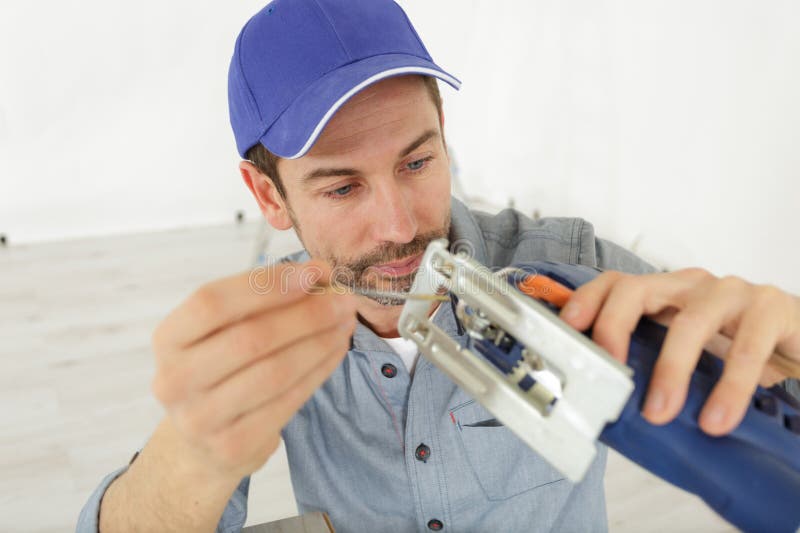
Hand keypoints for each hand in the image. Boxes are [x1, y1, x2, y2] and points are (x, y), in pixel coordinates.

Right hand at [150, 261, 356, 479]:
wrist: (201, 444)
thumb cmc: (221, 370)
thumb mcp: (224, 332)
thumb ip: (262, 301)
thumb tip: (320, 275)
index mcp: (168, 340)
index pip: (213, 302)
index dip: (268, 284)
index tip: (316, 271)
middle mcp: (175, 380)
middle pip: (250, 338)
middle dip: (307, 314)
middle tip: (344, 301)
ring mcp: (201, 418)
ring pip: (275, 371)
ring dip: (320, 342)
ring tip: (346, 323)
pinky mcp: (233, 446)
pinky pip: (288, 401)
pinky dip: (319, 371)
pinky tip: (336, 351)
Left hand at [559, 268, 799, 435]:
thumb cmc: (744, 355)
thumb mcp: (693, 359)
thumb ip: (656, 368)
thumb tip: (609, 410)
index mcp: (667, 294)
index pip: (616, 284)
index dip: (587, 302)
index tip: (569, 330)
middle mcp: (693, 285)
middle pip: (637, 290)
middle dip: (614, 328)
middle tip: (610, 376)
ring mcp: (734, 292)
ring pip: (690, 321)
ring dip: (671, 370)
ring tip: (660, 413)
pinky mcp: (775, 308)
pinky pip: (749, 345)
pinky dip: (729, 386)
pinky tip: (718, 418)